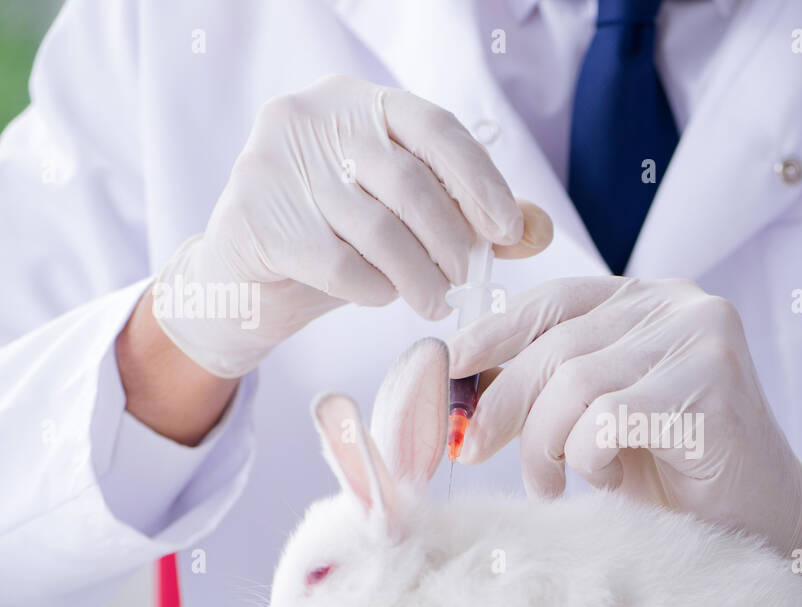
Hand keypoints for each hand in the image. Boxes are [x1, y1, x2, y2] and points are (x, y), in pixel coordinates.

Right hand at [151, 74, 550, 377]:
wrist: (248, 280)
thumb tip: (541, 230)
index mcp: (358, 100)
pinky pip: (340, 264)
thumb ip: (471, 215)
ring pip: (379, 230)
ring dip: (420, 277)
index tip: (507, 233)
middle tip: (465, 280)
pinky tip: (380, 295)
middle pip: (411, 183)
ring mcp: (274, 161)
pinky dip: (373, 288)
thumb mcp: (408, 218)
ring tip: (434, 299)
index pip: (436, 128)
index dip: (482, 182)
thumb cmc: (339, 239)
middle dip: (452, 242)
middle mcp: (311, 116)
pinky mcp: (254, 215)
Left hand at [448, 277, 801, 601]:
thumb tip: (458, 382)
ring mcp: (703, 340)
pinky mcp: (713, 388)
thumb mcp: (600, 415)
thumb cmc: (677, 474)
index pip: (552, 301)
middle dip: (502, 405)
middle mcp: (681, 304)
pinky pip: (607, 419)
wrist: (770, 522)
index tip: (445, 372)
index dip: (490, 336)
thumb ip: (549, 385)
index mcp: (650, 299)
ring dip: (545, 446)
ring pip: (574, 384)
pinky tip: (606, 480)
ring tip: (556, 483)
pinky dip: (587, 458)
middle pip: (555, 344)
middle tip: (476, 451)